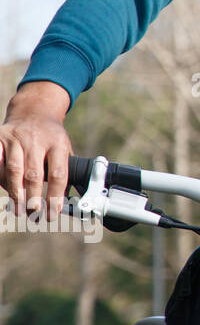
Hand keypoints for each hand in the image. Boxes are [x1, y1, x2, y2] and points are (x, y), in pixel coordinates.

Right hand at [0, 81, 72, 219]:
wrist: (33, 111)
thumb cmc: (51, 137)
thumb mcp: (64, 148)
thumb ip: (65, 170)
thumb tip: (69, 200)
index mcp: (58, 142)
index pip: (58, 173)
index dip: (55, 196)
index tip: (54, 213)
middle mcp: (36, 139)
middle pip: (33, 173)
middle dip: (32, 197)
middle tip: (33, 213)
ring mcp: (16, 138)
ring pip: (13, 170)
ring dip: (15, 192)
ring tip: (19, 209)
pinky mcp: (0, 138)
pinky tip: (4, 188)